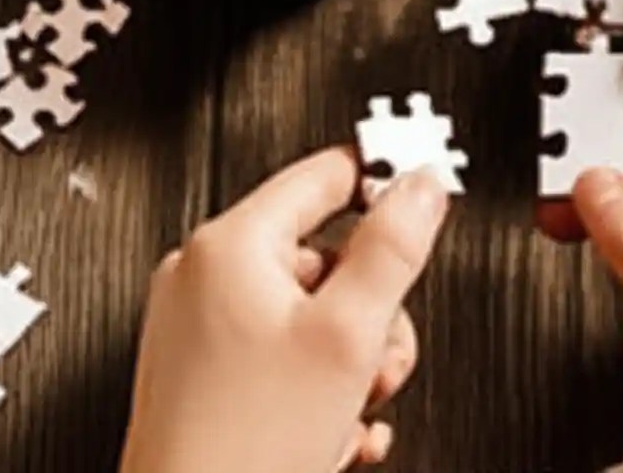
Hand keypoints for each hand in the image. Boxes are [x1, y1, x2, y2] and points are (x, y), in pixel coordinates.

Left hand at [120, 148, 448, 472]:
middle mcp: (205, 277)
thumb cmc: (246, 445)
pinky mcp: (204, 376)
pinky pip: (284, 357)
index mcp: (231, 246)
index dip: (383, 185)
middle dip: (372, 314)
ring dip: (352, 362)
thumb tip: (420, 187)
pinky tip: (329, 429)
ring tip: (351, 405)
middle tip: (379, 359)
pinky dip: (319, 388)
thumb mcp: (348, 334)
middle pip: (328, 259)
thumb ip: (392, 249)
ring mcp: (200, 329)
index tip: (422, 194)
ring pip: (312, 316)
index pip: (325, 176)